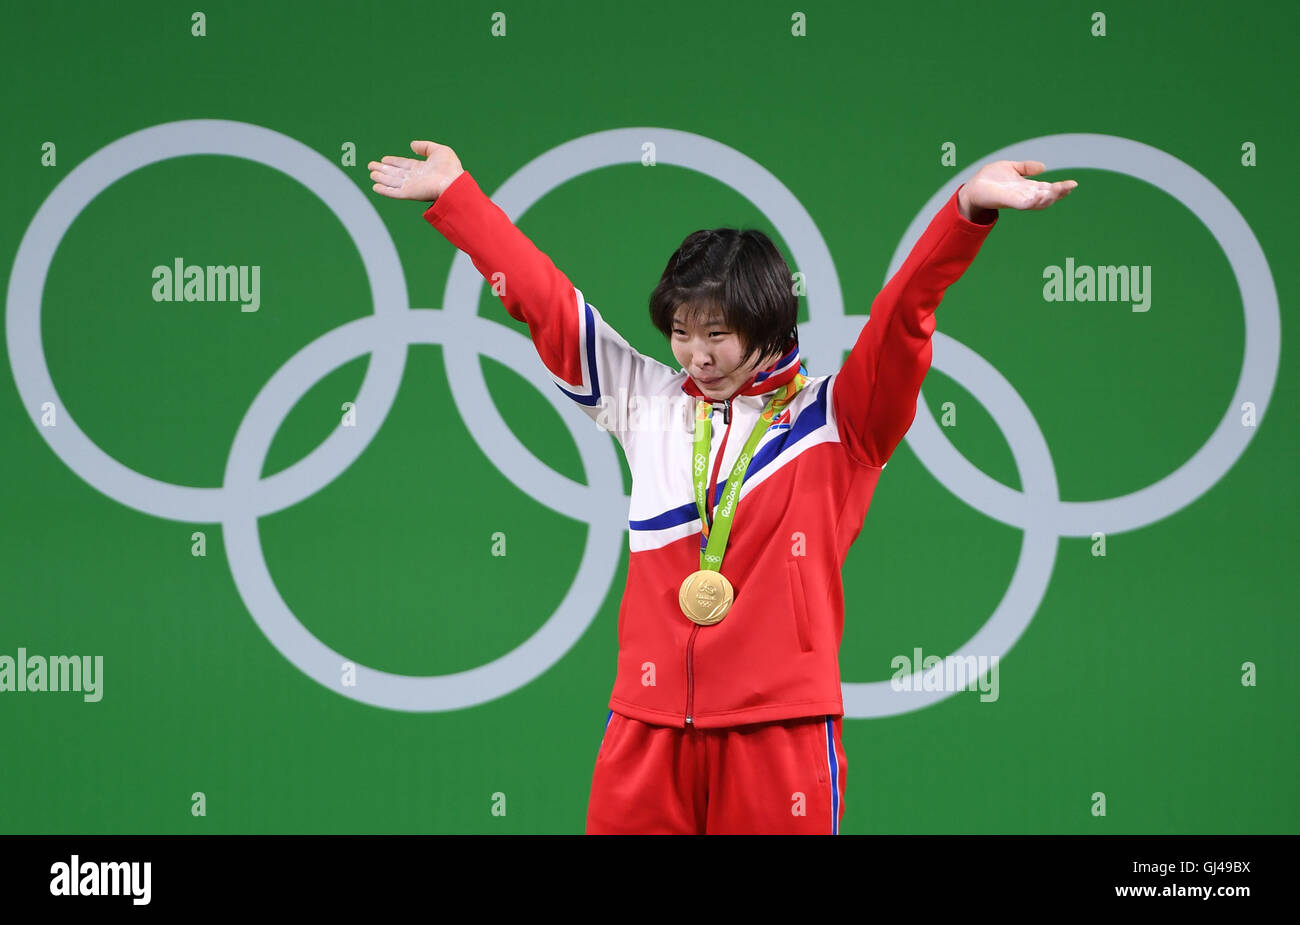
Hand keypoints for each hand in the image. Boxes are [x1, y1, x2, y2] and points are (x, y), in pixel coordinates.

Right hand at [368, 140, 463, 201]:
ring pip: (392, 182)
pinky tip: (375, 186)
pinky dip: (384, 190)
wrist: (453, 183)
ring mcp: (411, 186)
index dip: (394, 162)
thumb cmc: (450, 168)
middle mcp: (415, 178)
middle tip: (371, 165)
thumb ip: (425, 146)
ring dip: (381, 178)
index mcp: (422, 168)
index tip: (384, 159)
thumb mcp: (439, 150)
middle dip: (383, 169)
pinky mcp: (409, 193)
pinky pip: (393, 192)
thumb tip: (412, 145)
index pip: (404, 164)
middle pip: (396, 173)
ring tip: (371, 173)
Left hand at [958, 160, 1077, 221]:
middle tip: (1070, 186)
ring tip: (1060, 191)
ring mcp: (1017, 200)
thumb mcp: (1011, 168)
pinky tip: (1041, 196)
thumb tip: (1043, 167)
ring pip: (1037, 202)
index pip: (1047, 188)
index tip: (1073, 184)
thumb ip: (1026, 168)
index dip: (1060, 188)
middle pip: (1046, 196)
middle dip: (1059, 192)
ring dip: (1049, 197)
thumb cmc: (989, 179)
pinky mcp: (1008, 201)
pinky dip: (1033, 201)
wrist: (972, 188)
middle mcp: (1025, 195)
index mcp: (1027, 188)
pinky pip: (1023, 203)